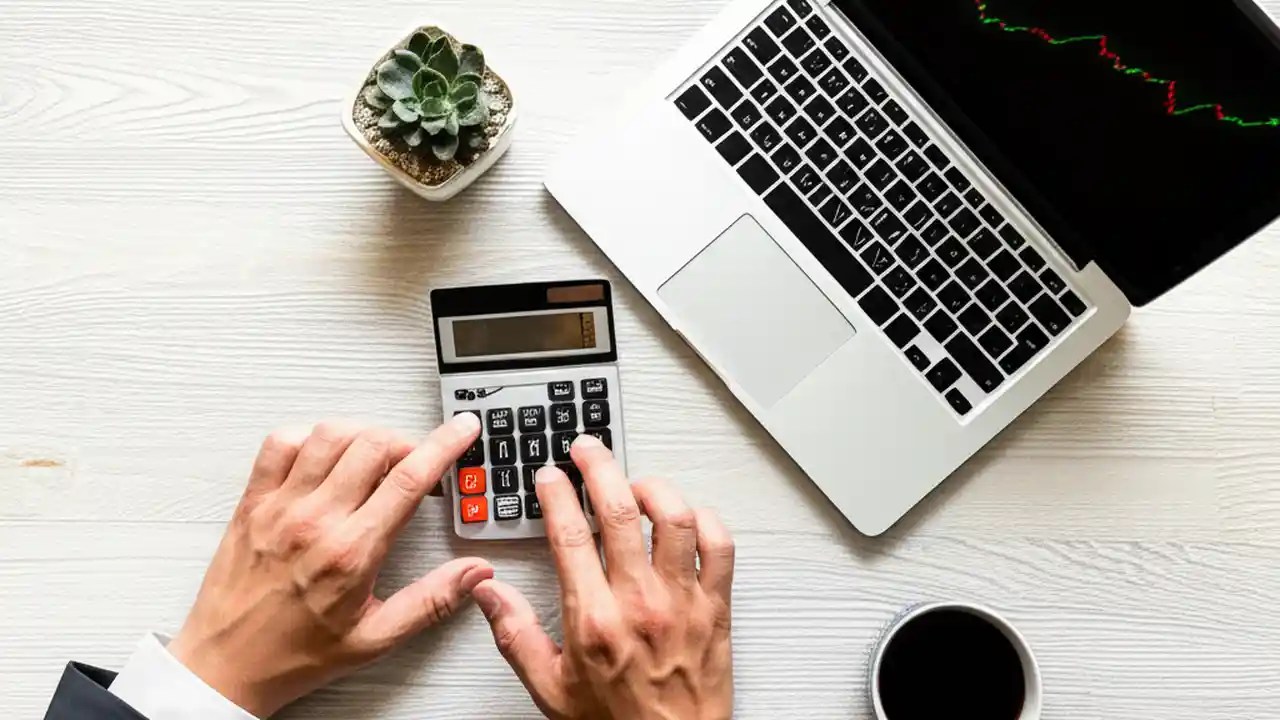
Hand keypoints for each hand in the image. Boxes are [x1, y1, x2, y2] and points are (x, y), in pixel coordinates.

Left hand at [167, 414, 490, 716]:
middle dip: (407, 442)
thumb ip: (432, 601)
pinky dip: (309, 435)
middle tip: (418, 461)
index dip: (444, 446)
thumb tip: (475, 573)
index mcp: (351, 553)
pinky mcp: (252, 502)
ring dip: (362, 434)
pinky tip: (324, 454)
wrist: (225, 667)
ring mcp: (279, 507)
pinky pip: (280, 444)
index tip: (462, 429)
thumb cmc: (294, 655)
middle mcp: (314, 521)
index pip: (408, 479)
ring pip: (330, 435)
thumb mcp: (375, 638)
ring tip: (375, 455)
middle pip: (373, 445)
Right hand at [473, 434, 734, 719]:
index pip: (570, 534)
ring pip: (676, 518)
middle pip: (621, 510)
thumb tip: (488, 594)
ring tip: (635, 481)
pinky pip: (720, 547)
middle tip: (587, 450)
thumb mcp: (550, 689)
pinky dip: (706, 521)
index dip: (557, 493)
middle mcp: (640, 602)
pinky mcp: (717, 607)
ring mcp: (683, 601)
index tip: (550, 478)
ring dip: (653, 488)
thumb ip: (516, 635)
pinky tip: (686, 517)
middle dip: (600, 467)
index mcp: (594, 619)